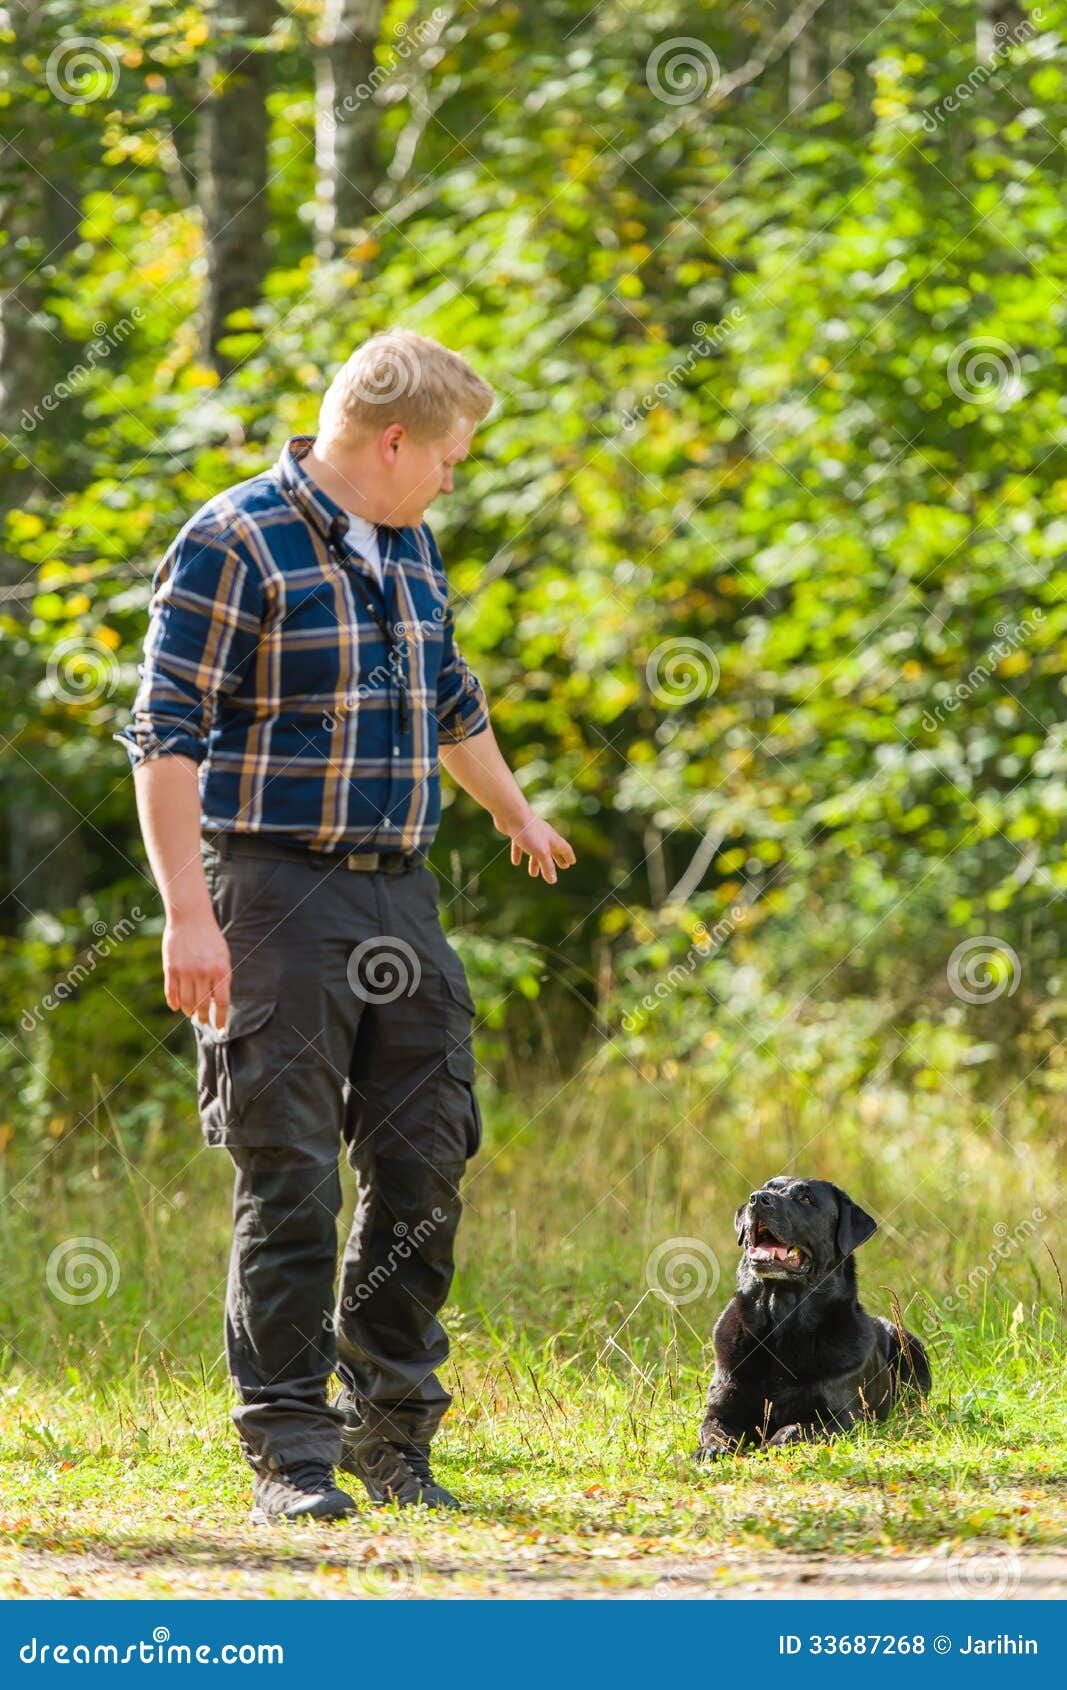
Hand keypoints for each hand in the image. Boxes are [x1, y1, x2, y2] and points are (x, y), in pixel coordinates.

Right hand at [162, 908, 231, 1029]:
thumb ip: (221, 978)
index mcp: (220, 970)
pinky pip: (171, 993)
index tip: (221, 1028)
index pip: (222, 1003)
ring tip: (191, 1013)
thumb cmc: (210, 938)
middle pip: (203, 1005)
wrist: (191, 917)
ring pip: (186, 1002)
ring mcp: (185, 971)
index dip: (222, 1019)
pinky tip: (177, 1007)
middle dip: (203, 1017)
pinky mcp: (170, 968)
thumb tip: (217, 1002)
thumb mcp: (223, 956)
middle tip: (203, 1021)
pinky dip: (174, 1003)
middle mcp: (203, 973)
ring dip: (189, 1011)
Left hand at [503, 816, 575, 884]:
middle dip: (556, 859)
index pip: (565, 848)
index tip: (572, 862)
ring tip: (533, 874)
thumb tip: (553, 881)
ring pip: (535, 850)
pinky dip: (519, 854)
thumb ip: (547, 867)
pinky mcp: (518, 833)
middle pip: (552, 849)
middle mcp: (543, 835)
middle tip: (562, 866)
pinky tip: (516, 862)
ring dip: (535, 862)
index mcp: (552, 838)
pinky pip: (520, 846)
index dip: (568, 856)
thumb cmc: (529, 833)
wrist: (511, 814)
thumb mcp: (541, 853)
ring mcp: (530, 834)